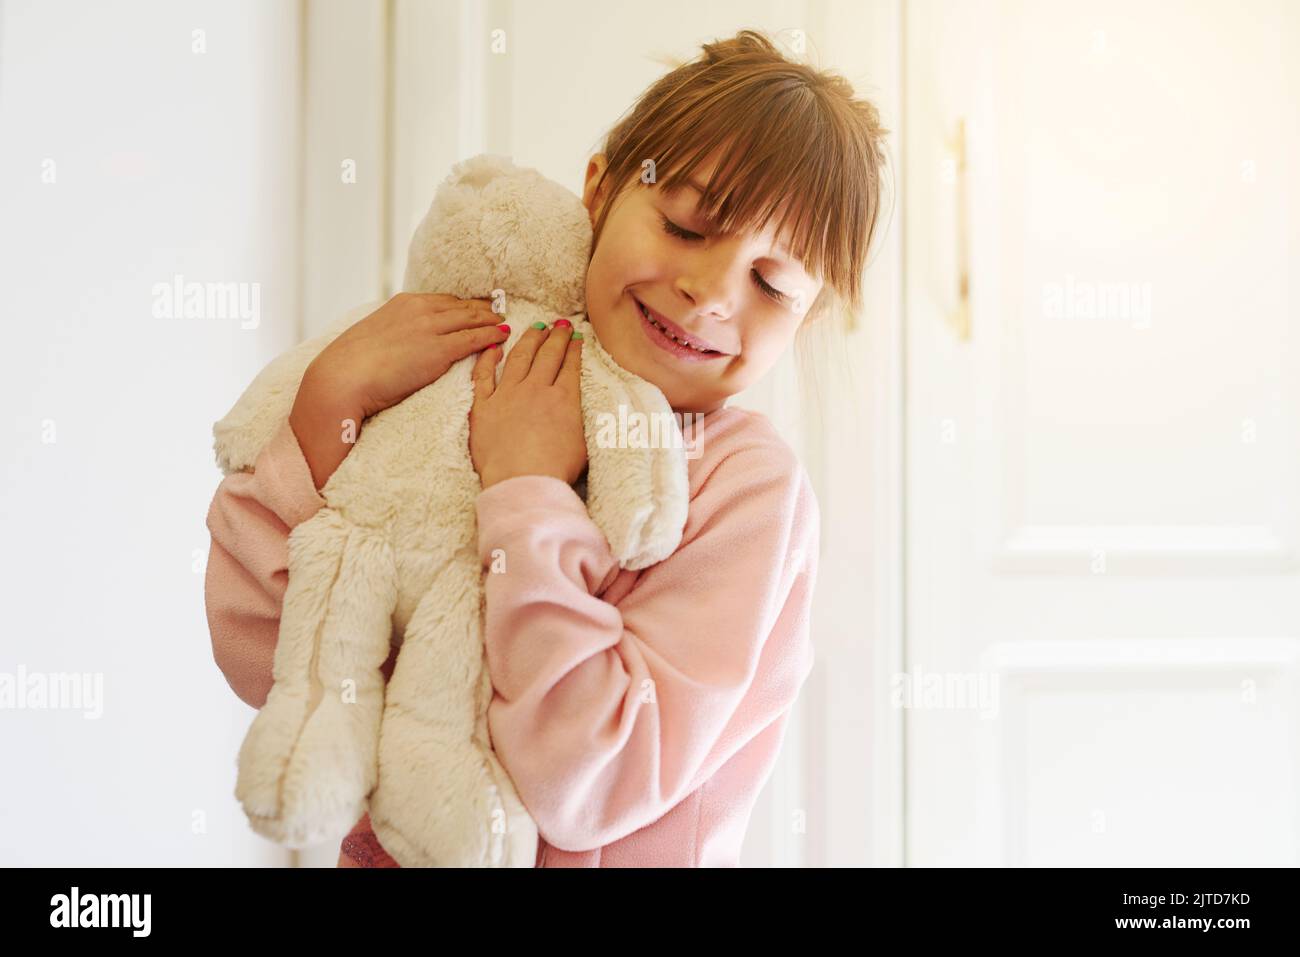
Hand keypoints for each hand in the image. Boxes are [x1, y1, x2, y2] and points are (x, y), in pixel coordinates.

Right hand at [290, 293, 508, 489]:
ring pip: (473, 319)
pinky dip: (492, 336)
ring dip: (492, 320)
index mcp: (403, 303)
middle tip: (500, 311)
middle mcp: (420, 310)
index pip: (443, 300)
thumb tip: (401, 342)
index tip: (477, 307)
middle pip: (462, 306)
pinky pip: (475, 339)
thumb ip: (394, 332)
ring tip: (505, 323)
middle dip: (483, 309)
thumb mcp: (374, 336)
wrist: (342, 377)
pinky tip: (504, 336)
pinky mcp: (439, 351)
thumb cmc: (351, 365)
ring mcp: (431, 328)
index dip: (463, 305)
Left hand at [469, 319, 586, 490]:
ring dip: (529, 339)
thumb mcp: (584, 445)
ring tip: (536, 327)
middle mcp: (536, 389)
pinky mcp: (483, 406)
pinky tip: (494, 346)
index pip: (570, 365)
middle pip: (548, 355)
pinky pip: (483, 375)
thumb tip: (589, 412)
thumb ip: (584, 422)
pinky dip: (488, 358)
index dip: (574, 349)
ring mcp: (508, 395)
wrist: (522, 481)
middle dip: (556, 336)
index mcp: (564, 398)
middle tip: (560, 325)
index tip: (577, 337)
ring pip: (520, 356)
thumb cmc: (555, 470)